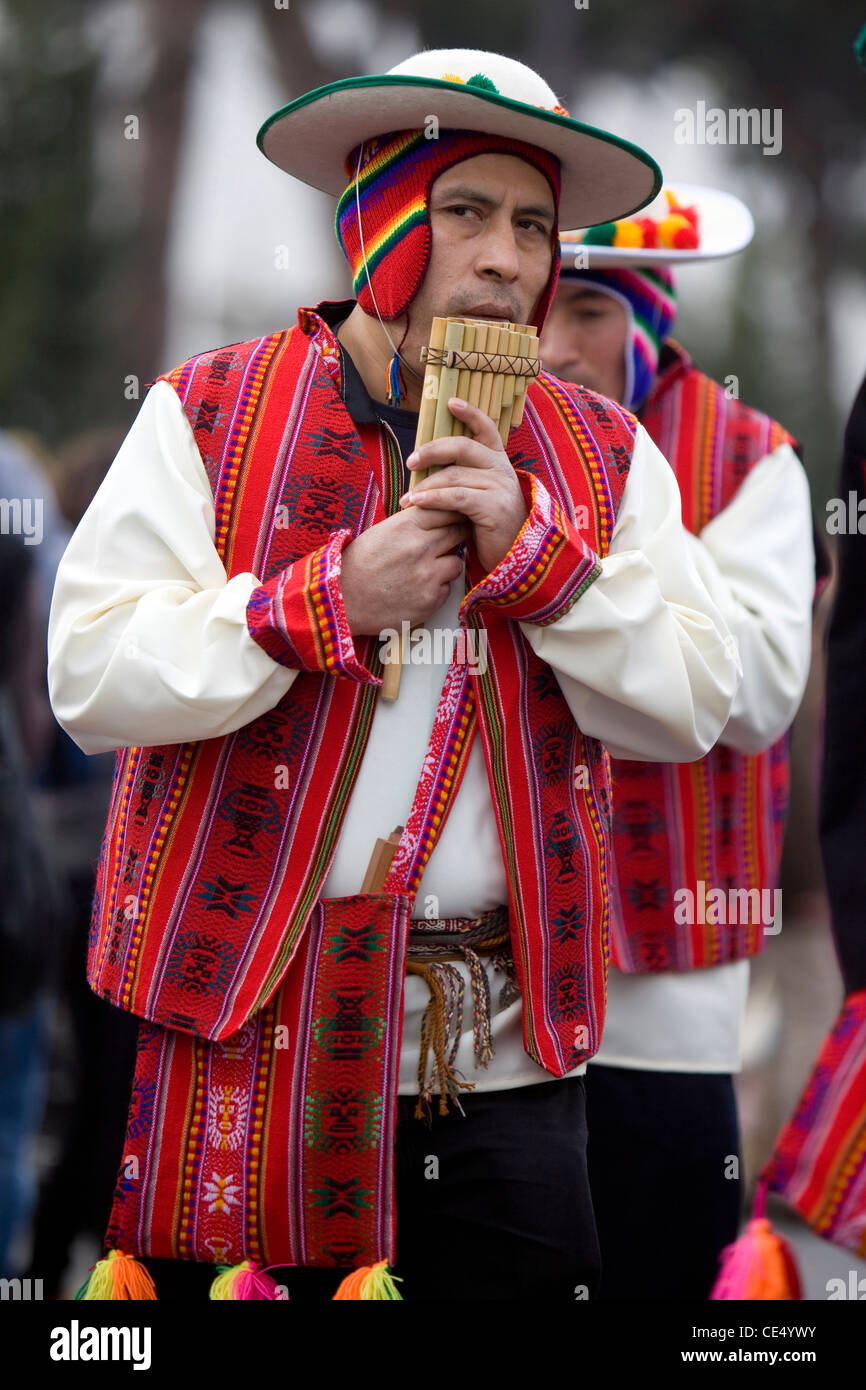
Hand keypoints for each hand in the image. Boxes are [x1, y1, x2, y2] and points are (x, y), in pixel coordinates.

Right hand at [339, 504, 468, 635]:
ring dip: (447, 564)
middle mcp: (420, 547)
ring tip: (426, 570)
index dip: (452, 513)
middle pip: (458, 532)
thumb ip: (411, 523)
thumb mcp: (381, 532)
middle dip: (455, 535)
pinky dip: (437, 588)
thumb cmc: (359, 564)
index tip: (453, 516)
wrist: (344, 601)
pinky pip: (448, 587)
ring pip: (456, 562)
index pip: (446, 509)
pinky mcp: (431, 599)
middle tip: (447, 541)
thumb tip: (436, 514)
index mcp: (406, 526)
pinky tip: (418, 589)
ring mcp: (428, 575)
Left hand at [399, 397, 527, 572]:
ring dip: (425, 485)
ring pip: (454, 475)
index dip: (470, 413)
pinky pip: (456, 497)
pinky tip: (417, 503)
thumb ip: (463, 478)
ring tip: (407, 498)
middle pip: (462, 447)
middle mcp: (501, 470)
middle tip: (411, 461)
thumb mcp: (479, 497)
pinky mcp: (494, 507)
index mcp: (499, 462)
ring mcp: (500, 487)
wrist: (514, 558)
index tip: (450, 402)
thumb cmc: (490, 528)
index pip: (487, 429)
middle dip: (432, 451)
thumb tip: (429, 465)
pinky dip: (433, 498)